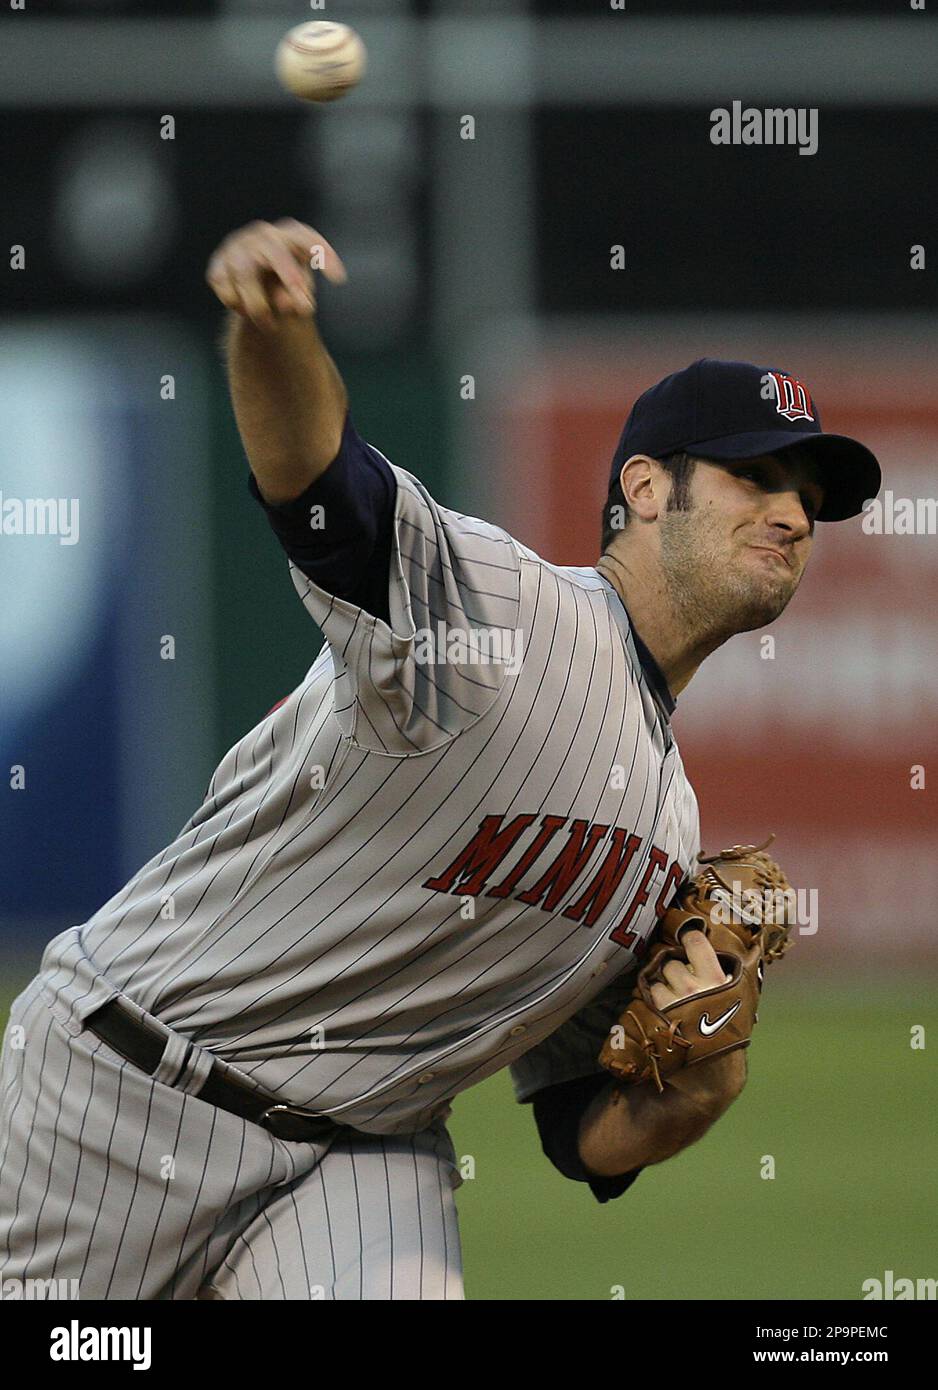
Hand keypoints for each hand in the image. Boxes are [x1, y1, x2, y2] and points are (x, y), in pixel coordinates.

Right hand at [205, 218, 347, 329]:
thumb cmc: (286, 283)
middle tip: (306, 310)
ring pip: (245, 272)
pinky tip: (243, 310)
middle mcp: (263, 235)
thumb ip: (297, 294)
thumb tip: (288, 304)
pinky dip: (235, 303)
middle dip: (291, 280)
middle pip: (275, 252)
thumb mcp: (298, 290)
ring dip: (258, 304)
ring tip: (270, 325)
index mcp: (289, 235)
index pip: (307, 239)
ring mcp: (236, 247)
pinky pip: (223, 285)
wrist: (254, 283)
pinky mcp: (217, 265)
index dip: (322, 255)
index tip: (339, 279)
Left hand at [648, 929, 745, 1115]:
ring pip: (656, 980)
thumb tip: (743, 949)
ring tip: (672, 1006)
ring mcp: (672, 1001)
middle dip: (672, 972)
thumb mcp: (739, 1005)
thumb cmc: (728, 1039)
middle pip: (671, 963)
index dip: (688, 939)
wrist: (710, 1076)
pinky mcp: (655, 1015)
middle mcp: (693, 987)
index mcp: (718, 980)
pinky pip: (647, 996)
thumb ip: (731, 978)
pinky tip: (661, 1016)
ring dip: (660, 988)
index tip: (686, 942)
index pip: (696, 941)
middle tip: (681, 988)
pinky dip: (650, 1003)